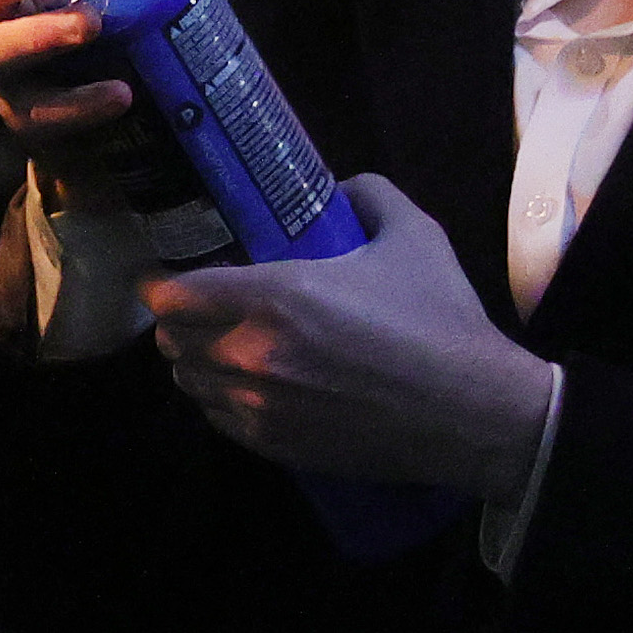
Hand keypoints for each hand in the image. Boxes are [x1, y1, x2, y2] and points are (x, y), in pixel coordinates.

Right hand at [0, 0, 235, 157]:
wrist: (129, 138)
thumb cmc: (134, 47)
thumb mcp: (168, 0)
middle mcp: (4, 24)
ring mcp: (10, 76)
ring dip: (42, 32)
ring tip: (92, 25)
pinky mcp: (28, 122)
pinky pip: (42, 110)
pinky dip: (80, 101)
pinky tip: (120, 93)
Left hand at [143, 175, 553, 500]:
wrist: (469, 412)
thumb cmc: (439, 321)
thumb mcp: (413, 236)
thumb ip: (368, 194)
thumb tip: (338, 187)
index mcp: (272, 297)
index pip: (171, 295)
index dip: (163, 284)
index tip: (174, 277)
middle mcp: (250, 354)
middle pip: (171, 339)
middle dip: (180, 321)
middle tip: (204, 309)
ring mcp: (257, 406)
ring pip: (189, 382)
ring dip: (197, 361)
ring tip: (224, 347)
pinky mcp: (273, 445)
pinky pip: (216, 419)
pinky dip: (221, 400)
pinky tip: (248, 386)